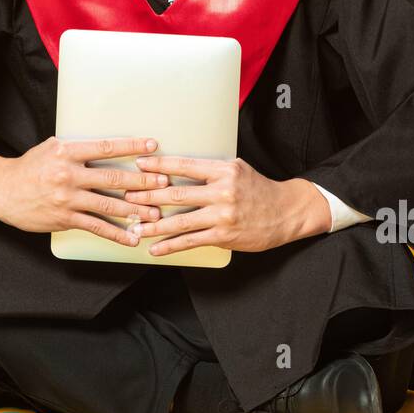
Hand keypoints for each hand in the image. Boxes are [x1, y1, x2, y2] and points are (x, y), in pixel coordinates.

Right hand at [0, 138, 168, 246]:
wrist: (2, 189)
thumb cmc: (30, 167)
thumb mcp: (52, 148)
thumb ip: (78, 148)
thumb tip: (107, 146)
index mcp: (67, 151)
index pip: (106, 147)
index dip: (131, 147)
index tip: (153, 147)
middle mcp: (68, 174)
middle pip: (112, 178)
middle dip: (141, 181)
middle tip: (164, 182)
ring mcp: (67, 198)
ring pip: (108, 205)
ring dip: (135, 210)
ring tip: (156, 213)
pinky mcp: (65, 218)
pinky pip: (95, 227)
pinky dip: (116, 234)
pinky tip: (131, 238)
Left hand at [122, 157, 331, 256]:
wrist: (286, 212)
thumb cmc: (258, 189)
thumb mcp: (236, 170)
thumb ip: (210, 170)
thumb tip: (175, 170)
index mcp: (223, 170)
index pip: (184, 165)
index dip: (159, 165)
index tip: (139, 163)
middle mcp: (222, 191)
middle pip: (177, 194)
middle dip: (148, 196)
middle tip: (127, 197)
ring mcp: (223, 215)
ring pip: (180, 221)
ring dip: (154, 226)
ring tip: (135, 228)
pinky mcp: (224, 235)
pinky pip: (192, 241)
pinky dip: (171, 246)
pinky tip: (156, 249)